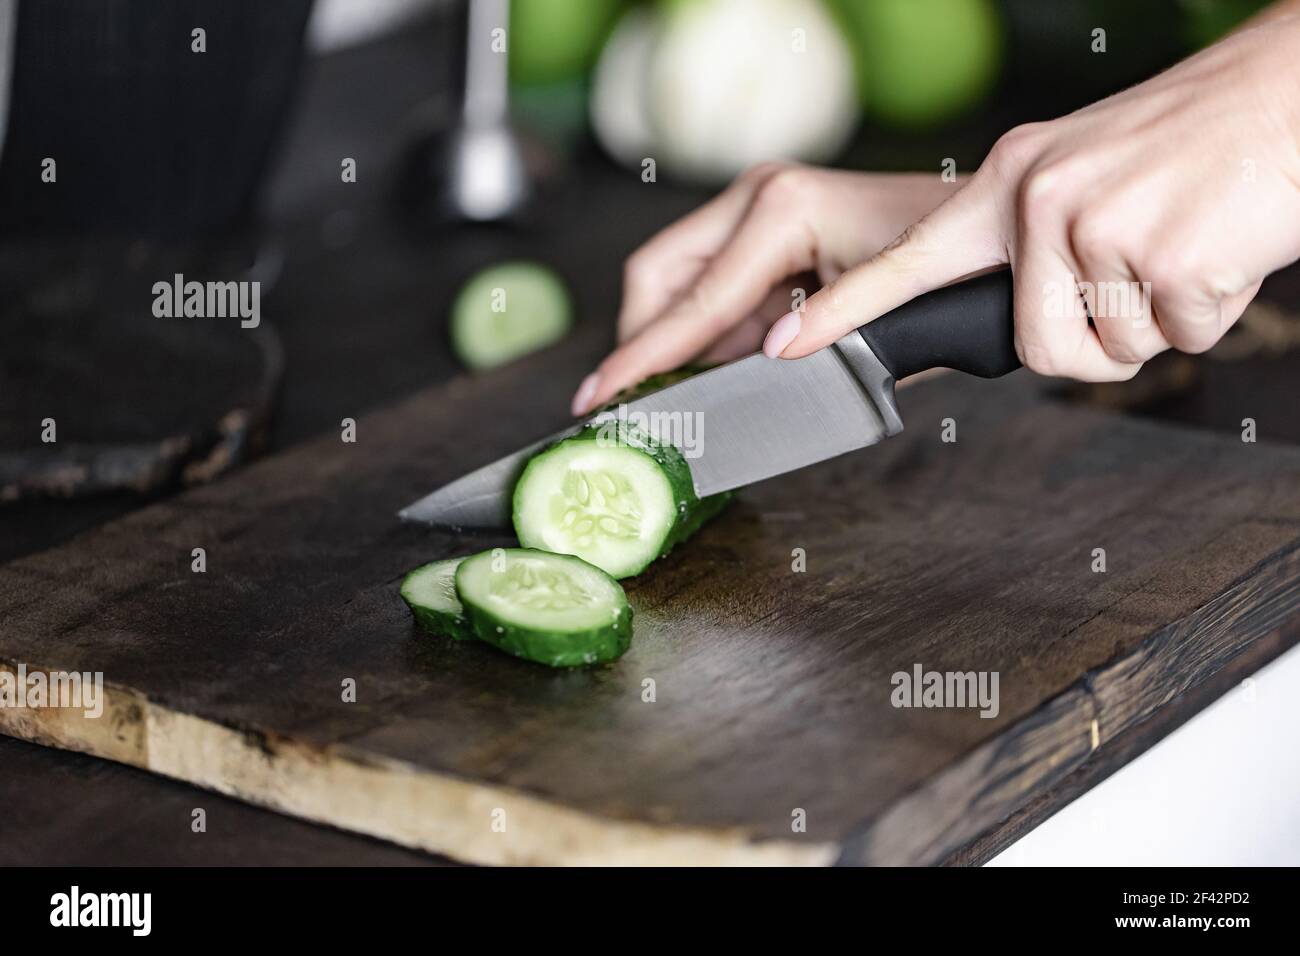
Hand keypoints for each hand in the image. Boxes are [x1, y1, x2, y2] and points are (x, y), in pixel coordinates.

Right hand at [570, 164, 963, 413]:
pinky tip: (712, 372)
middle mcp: (761, 198)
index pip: (693, 300)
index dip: (641, 356)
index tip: (598, 395)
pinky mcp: (768, 233)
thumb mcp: (882, 322)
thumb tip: (753, 368)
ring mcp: (761, 210)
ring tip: (672, 398)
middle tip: (628, 403)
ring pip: (677, 282)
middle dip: (642, 342)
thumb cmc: (949, 279)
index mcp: (783, 211)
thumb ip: (807, 343)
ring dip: (675, 342)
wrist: (989, 247)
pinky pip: (712, 288)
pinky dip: (707, 334)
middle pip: (658, 275)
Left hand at [764, 16, 1299, 380]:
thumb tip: (1011, 318)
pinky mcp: (1165, 256)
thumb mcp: (1086, 174)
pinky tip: (1219, 248)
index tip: (785, 348)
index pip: (906, 260)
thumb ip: (1030, 239)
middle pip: (1036, 348)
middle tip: (1140, 287)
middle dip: (1093, 345)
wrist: (1294, 93)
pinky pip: (1176, 339)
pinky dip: (1206, 313)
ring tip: (1183, 249)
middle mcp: (1040, 199)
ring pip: (1106, 353)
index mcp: (1010, 179)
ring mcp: (1099, 226)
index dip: (842, 312)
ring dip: (1153, 327)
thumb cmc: (1197, 142)